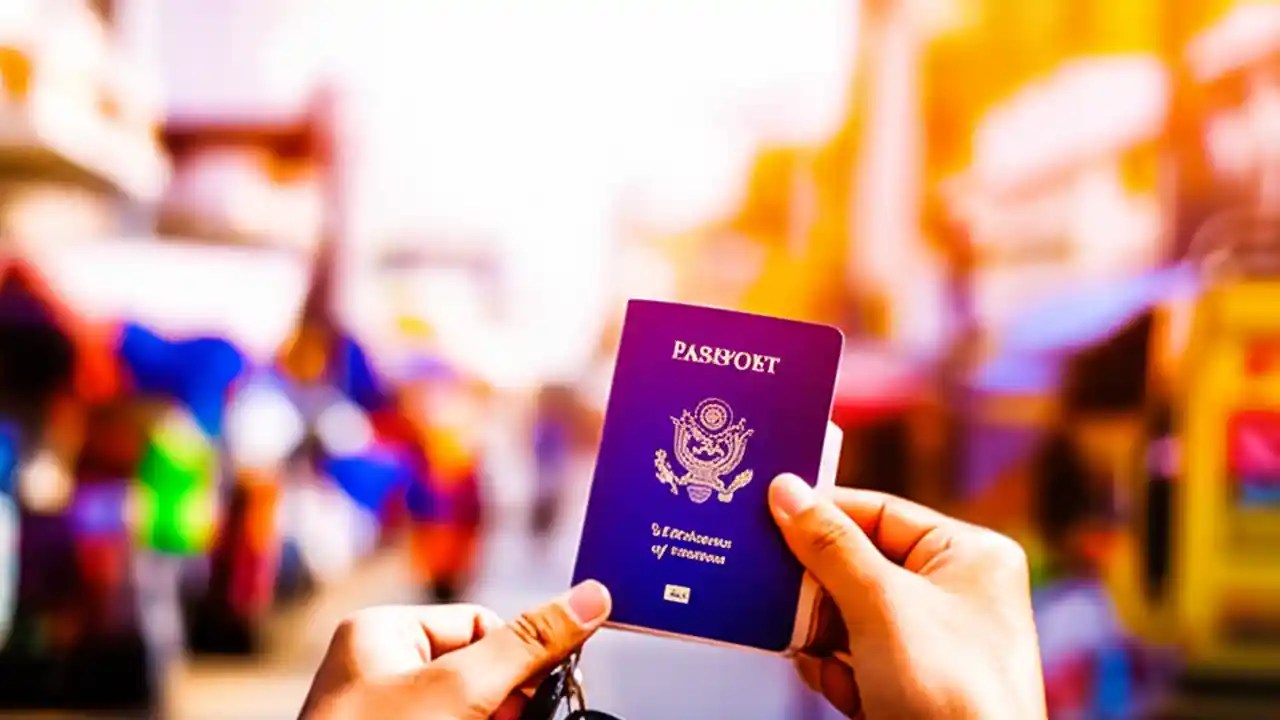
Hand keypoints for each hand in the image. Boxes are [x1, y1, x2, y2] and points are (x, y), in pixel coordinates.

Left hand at [300, 580, 611, 719]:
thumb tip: (592, 597)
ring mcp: (389, 715)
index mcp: (382, 633)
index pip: (479, 623)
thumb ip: (529, 645)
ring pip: (474, 708)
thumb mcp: (462, 690)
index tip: (525, 699)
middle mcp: (380, 670)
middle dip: (503, 704)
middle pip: (480, 670)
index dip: (510, 661)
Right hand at [769, 474, 1045, 719]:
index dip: (823, 514)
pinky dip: (839, 673)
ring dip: (824, 638)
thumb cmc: (950, 693)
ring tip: (815, 654)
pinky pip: (855, 659)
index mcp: (970, 557)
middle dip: (819, 589)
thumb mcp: (879, 605)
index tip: (767, 513)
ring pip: (850, 616)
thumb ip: (828, 545)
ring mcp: (935, 644)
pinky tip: (849, 694)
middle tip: (778, 595)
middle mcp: (957, 594)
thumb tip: (786, 490)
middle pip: (858, 564)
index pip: (880, 511)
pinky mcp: (913, 688)